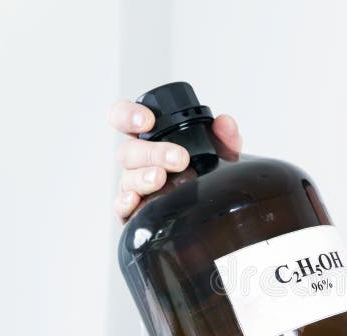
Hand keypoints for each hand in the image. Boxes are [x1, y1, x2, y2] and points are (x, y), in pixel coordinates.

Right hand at [106, 99, 243, 221]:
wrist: (213, 204)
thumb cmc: (205, 172)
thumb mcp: (220, 152)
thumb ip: (224, 135)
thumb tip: (225, 123)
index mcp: (151, 138)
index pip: (124, 118)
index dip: (128, 115)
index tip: (148, 121)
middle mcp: (138, 159)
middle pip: (128, 151)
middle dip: (152, 152)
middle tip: (179, 158)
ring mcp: (134, 184)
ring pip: (127, 177)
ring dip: (143, 177)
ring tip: (161, 178)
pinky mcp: (133, 210)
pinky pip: (121, 207)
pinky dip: (125, 202)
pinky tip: (136, 200)